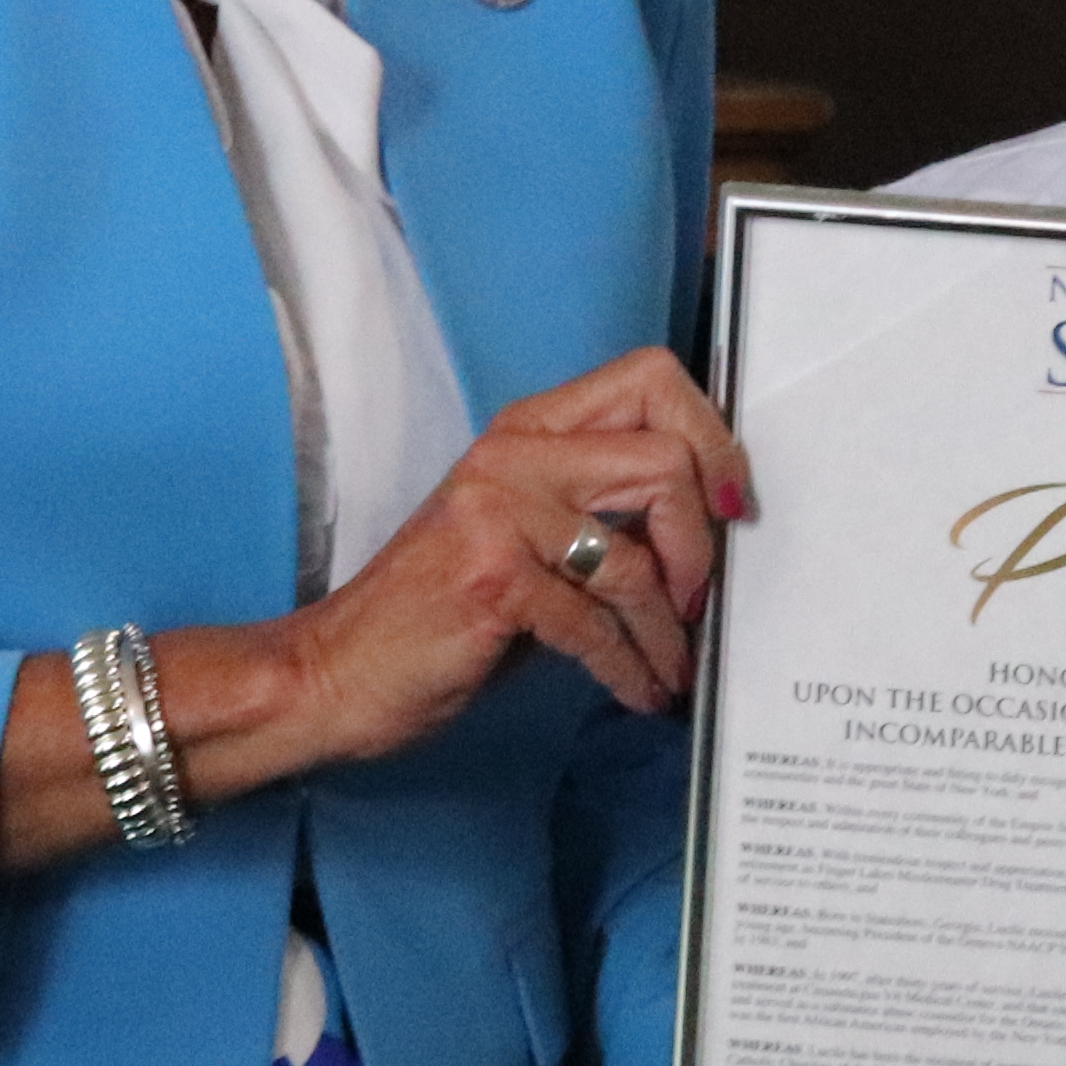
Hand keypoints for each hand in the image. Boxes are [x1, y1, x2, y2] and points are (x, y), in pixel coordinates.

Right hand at [267, 346, 754, 747]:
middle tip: (698, 597)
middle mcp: (512, 453)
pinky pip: (597, 624)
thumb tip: (709, 522)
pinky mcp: (490, 578)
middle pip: (666, 455)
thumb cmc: (439, 608)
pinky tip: (638, 689)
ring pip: (637, 555)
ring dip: (667, 630)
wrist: (335, 669)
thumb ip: (599, 509)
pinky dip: (631, 668)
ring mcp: (498, 511)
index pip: (650, 377)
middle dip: (701, 542)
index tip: (731, 500)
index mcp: (527, 429)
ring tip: (669, 665)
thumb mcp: (524, 535)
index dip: (712, 434)